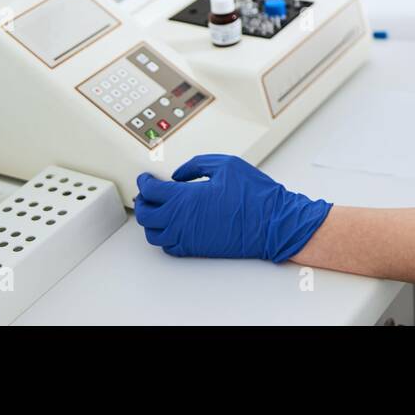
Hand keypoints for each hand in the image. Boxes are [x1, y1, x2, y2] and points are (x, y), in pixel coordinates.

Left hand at [134, 155, 330, 261]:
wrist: (272, 222)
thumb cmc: (254, 194)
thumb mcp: (226, 164)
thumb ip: (196, 165)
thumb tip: (178, 174)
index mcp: (186, 197)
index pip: (151, 191)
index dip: (145, 182)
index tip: (146, 178)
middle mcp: (181, 219)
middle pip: (145, 214)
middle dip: (142, 202)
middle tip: (145, 194)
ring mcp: (187, 237)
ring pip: (153, 234)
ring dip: (149, 221)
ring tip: (154, 211)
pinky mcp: (197, 249)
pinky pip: (168, 247)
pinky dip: (163, 238)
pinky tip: (169, 228)